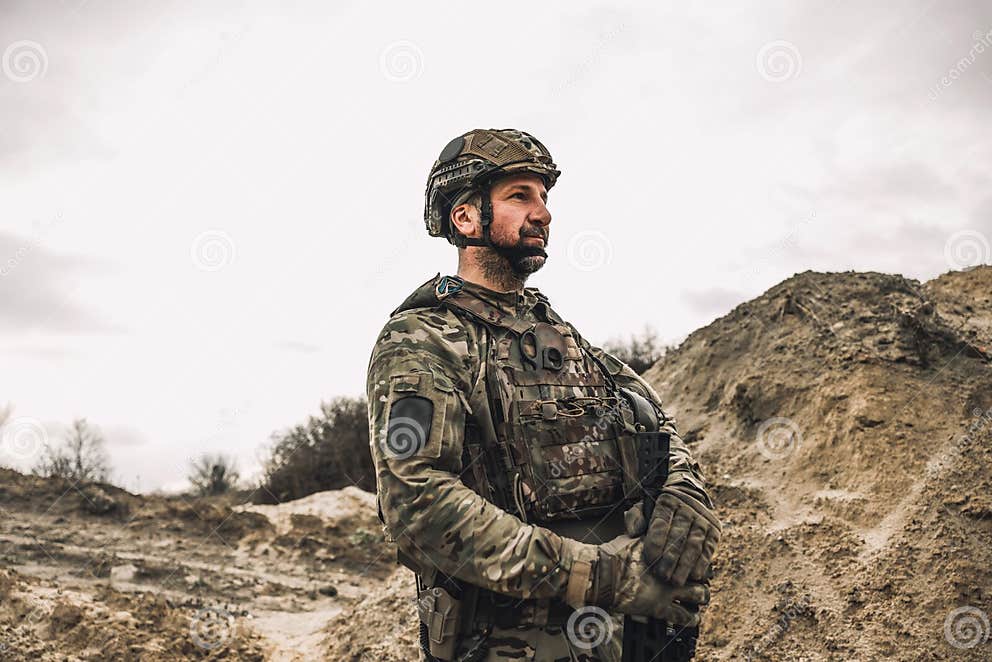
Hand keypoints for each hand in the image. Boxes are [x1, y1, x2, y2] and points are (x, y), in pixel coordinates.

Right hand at [594, 535, 708, 625]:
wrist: (600, 575)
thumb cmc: (611, 556)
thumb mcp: (632, 539)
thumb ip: (648, 539)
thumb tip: (651, 533)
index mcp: (665, 551)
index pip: (690, 552)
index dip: (695, 557)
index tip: (695, 560)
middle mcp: (669, 569)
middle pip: (701, 572)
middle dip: (703, 576)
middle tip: (701, 579)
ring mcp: (666, 589)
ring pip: (699, 595)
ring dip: (701, 596)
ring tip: (701, 598)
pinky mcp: (659, 608)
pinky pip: (684, 617)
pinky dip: (691, 619)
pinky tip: (693, 618)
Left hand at [624, 486, 720, 585]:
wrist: (687, 503)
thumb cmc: (659, 513)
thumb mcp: (643, 509)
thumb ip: (635, 519)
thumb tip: (633, 532)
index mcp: (667, 501)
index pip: (661, 523)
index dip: (656, 543)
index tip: (651, 560)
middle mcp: (687, 506)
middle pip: (678, 535)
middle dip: (670, 558)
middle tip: (663, 576)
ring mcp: (703, 518)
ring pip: (694, 544)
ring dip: (685, 565)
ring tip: (676, 581)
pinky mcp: (715, 529)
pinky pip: (708, 548)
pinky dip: (701, 563)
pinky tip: (694, 576)